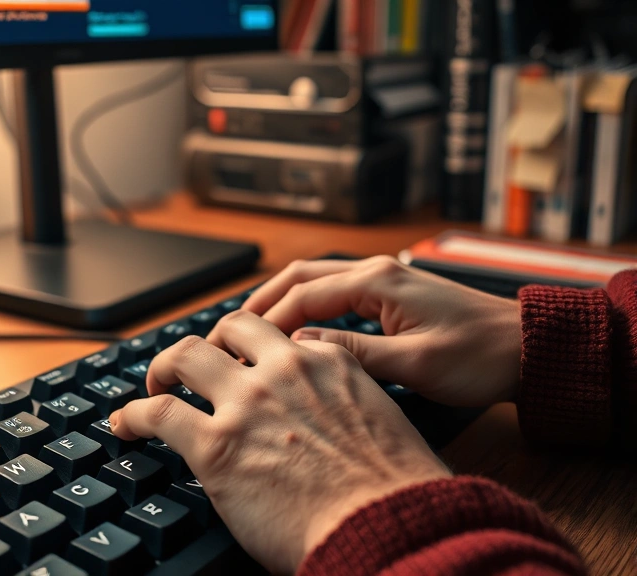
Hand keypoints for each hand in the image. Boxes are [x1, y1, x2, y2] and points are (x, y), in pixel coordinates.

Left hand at [110, 312, 449, 573]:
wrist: (389, 529)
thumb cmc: (395, 494)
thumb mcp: (380, 425)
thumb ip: (343, 408)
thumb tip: (323, 424)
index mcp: (329, 363)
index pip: (279, 337)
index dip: (255, 351)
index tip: (244, 364)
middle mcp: (284, 371)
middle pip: (229, 328)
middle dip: (208, 343)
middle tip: (193, 367)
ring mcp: (246, 404)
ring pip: (185, 356)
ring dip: (163, 367)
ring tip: (153, 386)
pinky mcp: (216, 446)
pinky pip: (158, 413)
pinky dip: (133, 415)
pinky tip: (124, 426)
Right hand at [228, 256, 522, 406]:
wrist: (527, 349)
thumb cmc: (479, 356)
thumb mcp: (413, 364)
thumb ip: (352, 353)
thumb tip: (298, 346)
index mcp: (377, 281)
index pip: (302, 295)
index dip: (265, 321)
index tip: (238, 345)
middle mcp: (376, 272)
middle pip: (301, 276)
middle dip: (262, 299)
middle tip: (230, 327)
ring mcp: (384, 281)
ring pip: (316, 283)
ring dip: (282, 301)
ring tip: (252, 328)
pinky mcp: (391, 296)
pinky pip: (335, 294)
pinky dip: (307, 307)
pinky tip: (296, 331)